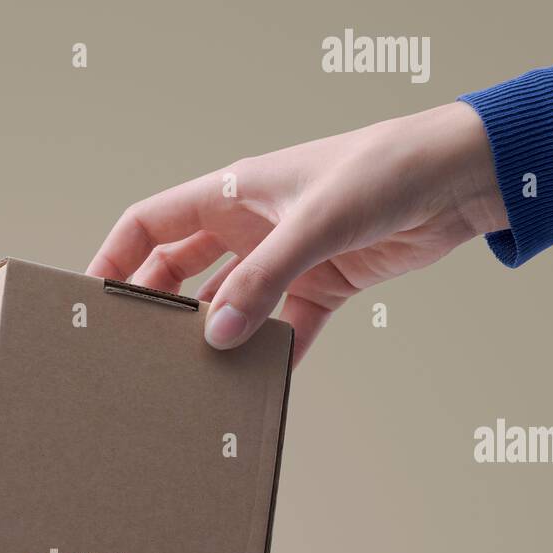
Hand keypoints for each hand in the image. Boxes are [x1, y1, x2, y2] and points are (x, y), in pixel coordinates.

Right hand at [87, 102, 507, 363]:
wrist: (460, 177)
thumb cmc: (383, 171)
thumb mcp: (313, 225)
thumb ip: (262, 281)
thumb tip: (216, 338)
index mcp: (232, 192)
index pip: (151, 224)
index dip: (116, 258)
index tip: (92, 301)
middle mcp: (251, 225)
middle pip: (182, 270)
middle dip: (158, 308)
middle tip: (135, 353)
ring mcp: (286, 257)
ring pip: (232, 304)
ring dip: (218, 336)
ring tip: (194, 377)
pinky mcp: (326, 283)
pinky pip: (287, 326)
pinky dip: (276, 352)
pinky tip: (265, 382)